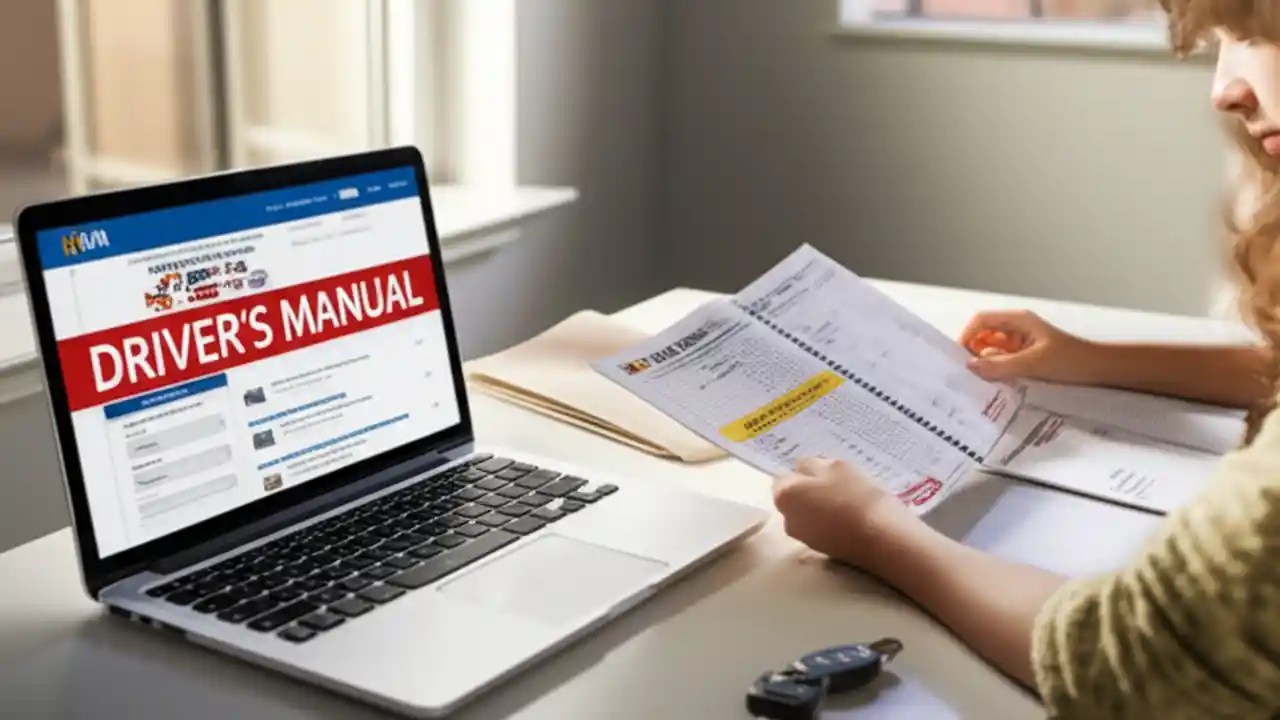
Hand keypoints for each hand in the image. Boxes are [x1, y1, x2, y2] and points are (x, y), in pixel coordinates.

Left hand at [772, 457, 923, 571]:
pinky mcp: (825, 551)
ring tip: (855, 500)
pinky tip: (858, 516)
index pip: (786, 477)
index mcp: (783, 496)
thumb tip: (801, 469)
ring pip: (812, 513)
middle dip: (814, 489)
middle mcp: (787, 520)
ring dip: (826, 505)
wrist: (883, 540)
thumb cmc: (856, 496)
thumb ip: (811, 464)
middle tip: (843, 483)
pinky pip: (825, 527)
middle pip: (798, 497)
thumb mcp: (835, 466)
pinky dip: (836, 520)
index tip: (828, 472)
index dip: (806, 472)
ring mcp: (805, 539)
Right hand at [959, 310, 1102, 383]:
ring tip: (978, 382)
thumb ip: (1000, 365)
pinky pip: (1003, 362)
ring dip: (985, 364)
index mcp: (1018, 321)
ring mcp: (1021, 344)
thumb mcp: (1033, 363)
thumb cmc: (1070, 360)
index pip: (982, 321)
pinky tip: (994, 384)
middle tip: (965, 373)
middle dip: (973, 352)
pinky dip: (996, 371)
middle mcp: (1017, 329)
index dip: (967, 335)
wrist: (1100, 370)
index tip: (959, 357)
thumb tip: (969, 367)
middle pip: (984, 335)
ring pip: (992, 351)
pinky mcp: (1026, 358)